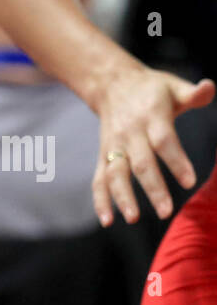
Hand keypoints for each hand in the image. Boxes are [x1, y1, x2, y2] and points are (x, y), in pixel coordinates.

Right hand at [93, 64, 212, 224]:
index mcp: (150, 115)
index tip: (189, 182)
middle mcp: (130, 132)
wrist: (112, 84)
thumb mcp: (173, 86)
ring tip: (133, 218)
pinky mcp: (103, 155)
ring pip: (115, 173)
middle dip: (152, 187)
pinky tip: (107, 220)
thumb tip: (209, 87)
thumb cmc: (152, 89)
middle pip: (140, 162)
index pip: (163, 140)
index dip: (175, 160)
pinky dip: (100, 200)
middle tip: (166, 211)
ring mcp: (114, 145)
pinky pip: (99, 179)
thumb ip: (193, 93)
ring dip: (122, 196)